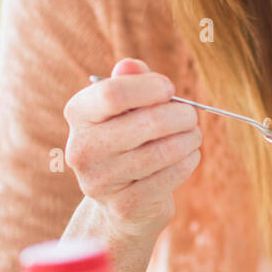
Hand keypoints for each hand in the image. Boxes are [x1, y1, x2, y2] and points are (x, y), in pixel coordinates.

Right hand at [64, 57, 201, 237]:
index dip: (150, 88)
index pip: (112, 94)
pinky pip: (170, 176)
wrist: (121, 200)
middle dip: (181, 116)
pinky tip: (189, 157)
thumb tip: (132, 66)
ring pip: (163, 151)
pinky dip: (188, 162)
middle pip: (148, 123)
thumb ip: (129, 82)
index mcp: (78, 113)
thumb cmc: (128, 141)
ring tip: (193, 135)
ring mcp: (100, 180)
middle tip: (191, 116)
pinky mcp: (124, 205)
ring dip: (189, 139)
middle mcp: (82, 148)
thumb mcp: (125, 108)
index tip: (169, 89)